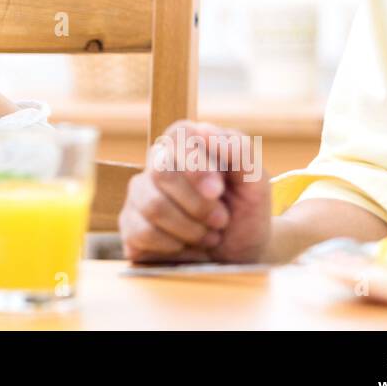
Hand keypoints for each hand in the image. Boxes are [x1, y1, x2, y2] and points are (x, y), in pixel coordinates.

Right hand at [119, 120, 270, 263]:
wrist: (238, 256)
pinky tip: (187, 247)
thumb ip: (239, 153)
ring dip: (190, 229)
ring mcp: (140, 193)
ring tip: (209, 236)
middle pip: (162, 172)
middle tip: (221, 220)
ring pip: (153, 205)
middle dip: (197, 204)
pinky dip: (174, 247)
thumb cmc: (245, 214)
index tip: (217, 191)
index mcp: (189, 144)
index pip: (178, 134)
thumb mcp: (256, 185)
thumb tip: (204, 129)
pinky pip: (142, 233)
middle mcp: (158, 163)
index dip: (195, 163)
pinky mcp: (130, 224)